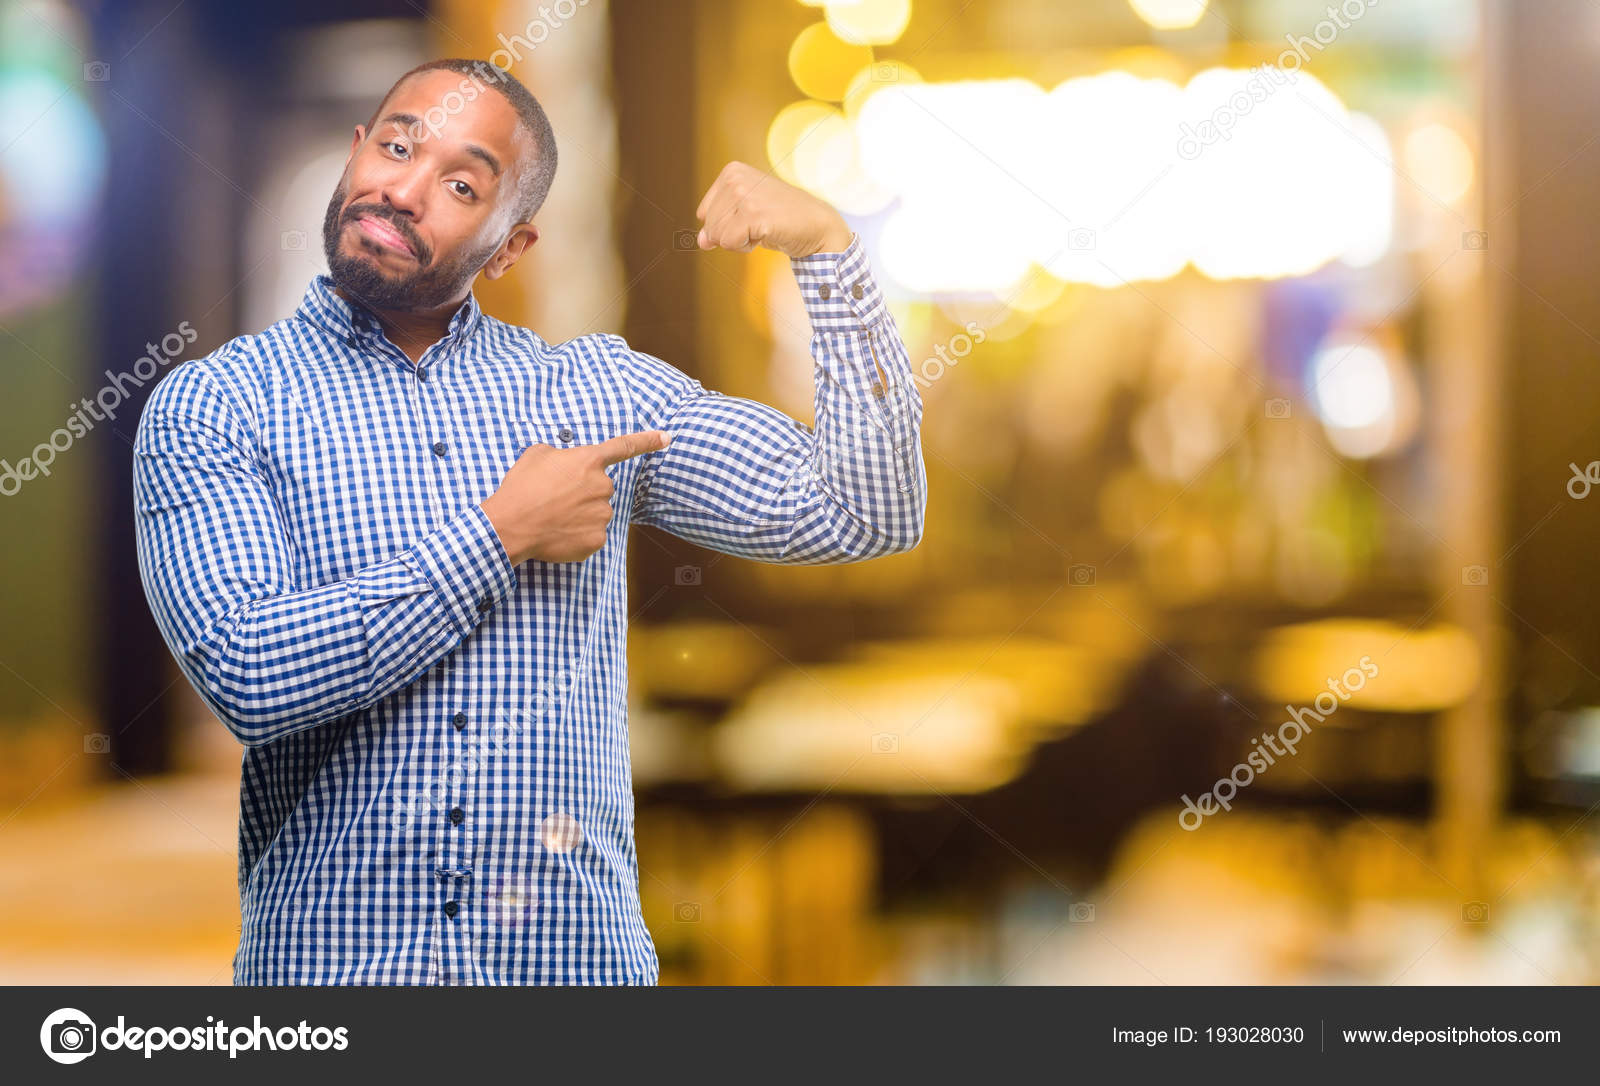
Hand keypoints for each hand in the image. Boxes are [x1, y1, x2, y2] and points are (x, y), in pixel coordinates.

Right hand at [480, 429, 669, 564]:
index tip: (667, 438)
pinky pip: (591, 535)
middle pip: (600, 488)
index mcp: (588, 461)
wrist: (510, 525)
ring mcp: (602, 514)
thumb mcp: (536, 455)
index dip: (647, 441)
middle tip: (555, 499)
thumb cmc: (521, 488)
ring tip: (552, 516)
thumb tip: (565, 463)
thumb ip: (560, 454)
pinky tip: (558, 533)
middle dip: (583, 492)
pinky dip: (577, 535)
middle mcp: (602, 486)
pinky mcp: (597, 539)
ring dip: (580, 514)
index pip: (624, 447)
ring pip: (597, 512)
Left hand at [695, 161, 851, 257]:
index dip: (726, 225)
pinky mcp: (752, 214)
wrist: (818, 225)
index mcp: (732, 171)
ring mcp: (744, 194)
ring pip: (716, 236)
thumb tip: (701, 241)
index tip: (753, 216)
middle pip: (709, 225)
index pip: (704, 213)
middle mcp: (735, 178)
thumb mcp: (744, 215)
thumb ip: (718, 224)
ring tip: (764, 227)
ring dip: (739, 241)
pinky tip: (766, 234)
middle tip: (761, 224)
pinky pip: (729, 243)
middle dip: (732, 234)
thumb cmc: (782, 219)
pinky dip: (746, 247)